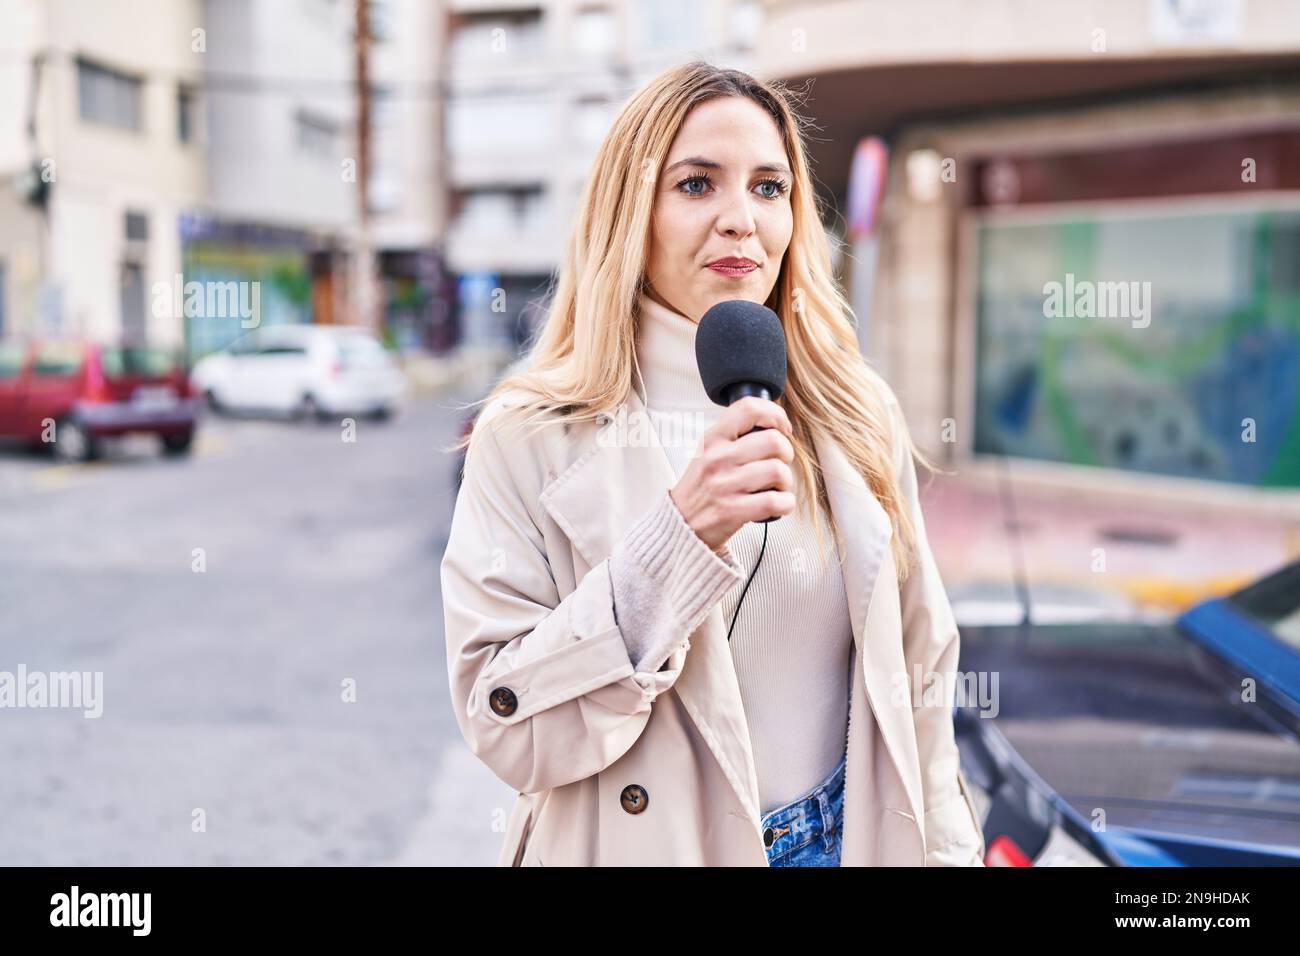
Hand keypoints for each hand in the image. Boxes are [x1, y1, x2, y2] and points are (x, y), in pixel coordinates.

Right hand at [668, 395, 795, 553]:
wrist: (679, 523)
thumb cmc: (701, 488)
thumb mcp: (707, 452)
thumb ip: (734, 437)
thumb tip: (775, 426)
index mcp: (712, 439)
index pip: (748, 408)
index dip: (775, 414)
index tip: (783, 428)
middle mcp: (717, 459)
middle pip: (774, 441)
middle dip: (786, 453)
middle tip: (779, 462)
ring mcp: (724, 485)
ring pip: (778, 471)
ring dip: (786, 481)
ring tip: (776, 486)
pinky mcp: (732, 511)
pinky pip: (776, 501)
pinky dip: (785, 504)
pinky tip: (776, 504)